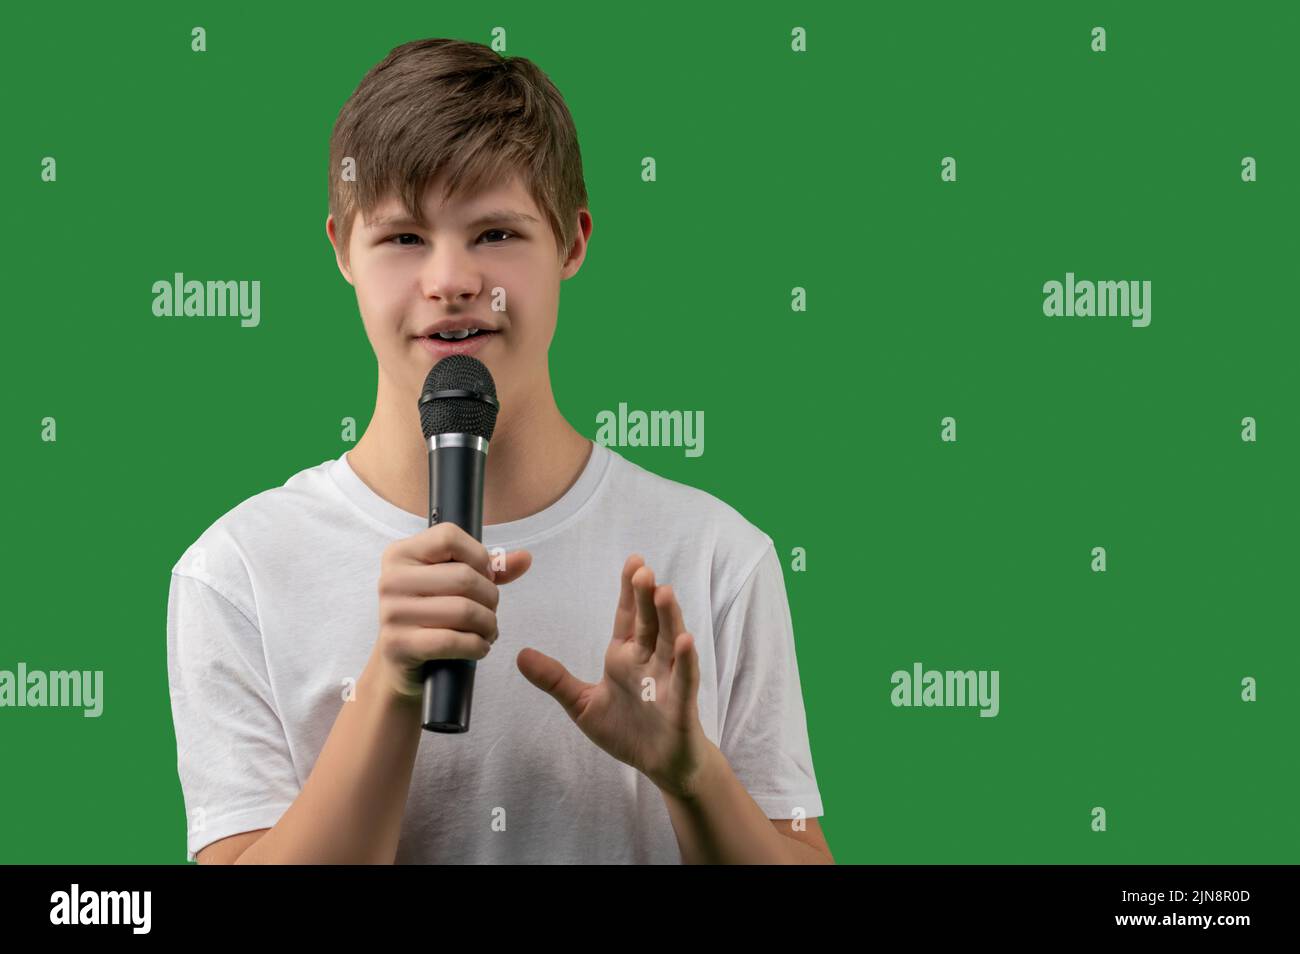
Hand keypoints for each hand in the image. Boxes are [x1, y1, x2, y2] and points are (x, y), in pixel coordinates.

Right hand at [371, 521, 531, 699]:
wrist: (400, 662)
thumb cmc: (430, 615)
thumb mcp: (454, 584)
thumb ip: (488, 568)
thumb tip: (525, 558)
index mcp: (400, 554)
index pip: (449, 537)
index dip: (479, 557)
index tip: (485, 576)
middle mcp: (391, 580)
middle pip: (464, 576)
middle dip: (490, 598)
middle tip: (491, 611)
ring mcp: (391, 613)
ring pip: (463, 610)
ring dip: (488, 624)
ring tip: (488, 631)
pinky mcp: (398, 645)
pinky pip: (453, 641)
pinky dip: (477, 646)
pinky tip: (480, 647)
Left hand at [517, 555, 711, 797]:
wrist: (660, 764)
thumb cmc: (626, 730)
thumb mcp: (581, 704)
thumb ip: (555, 679)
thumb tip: (519, 654)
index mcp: (625, 656)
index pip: (628, 617)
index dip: (629, 591)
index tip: (633, 562)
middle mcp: (649, 661)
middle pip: (648, 623)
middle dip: (646, 597)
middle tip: (642, 570)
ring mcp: (668, 679)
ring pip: (670, 643)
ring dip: (669, 618)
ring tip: (664, 592)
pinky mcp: (681, 703)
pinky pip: (684, 678)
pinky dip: (685, 660)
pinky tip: (685, 640)